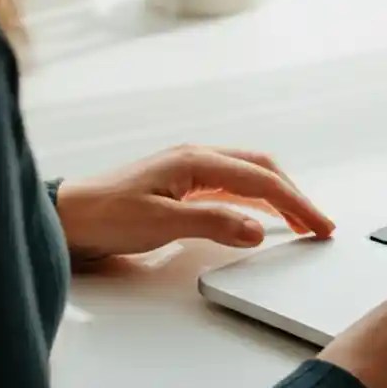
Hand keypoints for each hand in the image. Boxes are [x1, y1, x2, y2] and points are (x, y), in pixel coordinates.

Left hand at [55, 145, 333, 259]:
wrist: (67, 218)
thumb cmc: (104, 215)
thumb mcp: (161, 223)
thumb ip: (213, 224)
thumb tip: (258, 229)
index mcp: (195, 160)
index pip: (262, 180)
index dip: (296, 204)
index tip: (319, 226)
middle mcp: (197, 159)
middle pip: (263, 170)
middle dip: (295, 196)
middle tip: (318, 224)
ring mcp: (190, 171)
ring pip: (250, 176)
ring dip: (279, 197)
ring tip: (301, 222)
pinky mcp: (183, 186)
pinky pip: (233, 188)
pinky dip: (257, 201)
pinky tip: (264, 217)